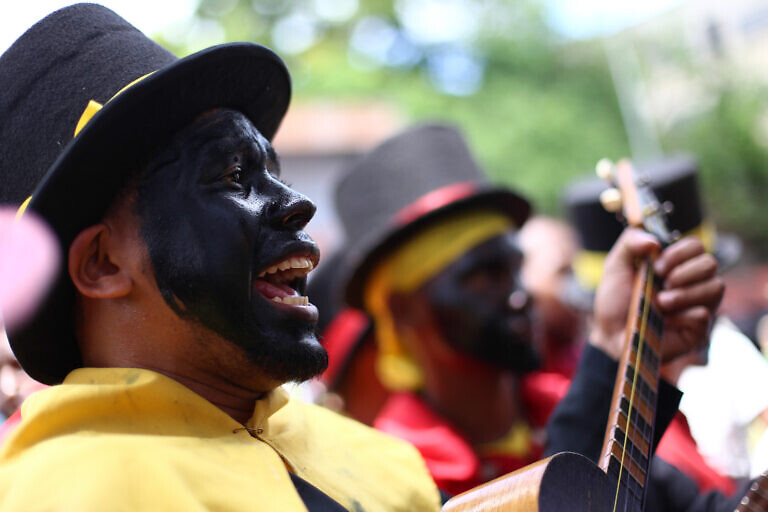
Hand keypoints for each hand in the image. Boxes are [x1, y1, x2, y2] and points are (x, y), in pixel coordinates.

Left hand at [590, 229, 722, 362]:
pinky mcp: (698, 331)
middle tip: (662, 284)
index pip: (696, 246)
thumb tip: (655, 241)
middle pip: (710, 263)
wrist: (610, 334)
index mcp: (675, 265)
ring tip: (661, 302)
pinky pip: (705, 316)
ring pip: (716, 287)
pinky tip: (668, 321)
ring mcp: (697, 306)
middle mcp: (692, 283)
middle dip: (683, 272)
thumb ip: (630, 243)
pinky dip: (684, 316)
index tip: (656, 266)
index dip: (679, 253)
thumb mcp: (615, 266)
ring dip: (685, 293)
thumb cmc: (615, 301)